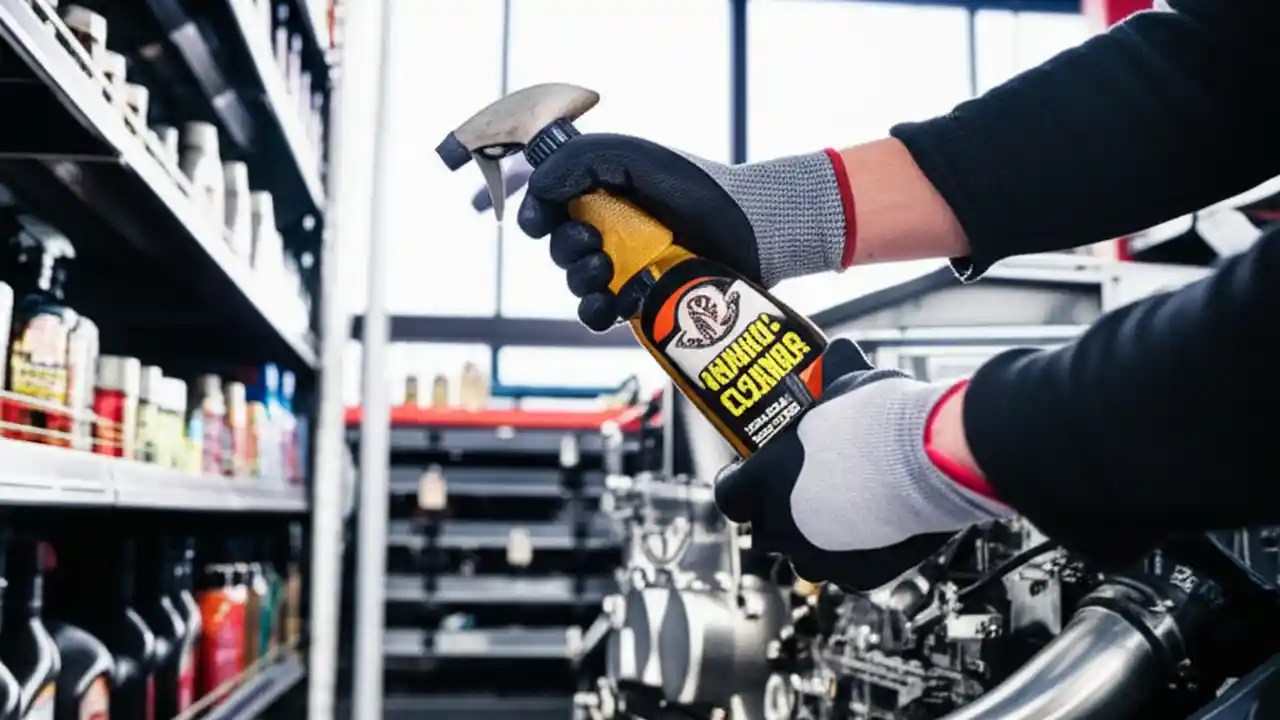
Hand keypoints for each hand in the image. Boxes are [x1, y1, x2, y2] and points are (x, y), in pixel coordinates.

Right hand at [517, 134, 851, 329]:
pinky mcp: (640, 300)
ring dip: (578, 277)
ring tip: (607, 268)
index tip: (538, 219)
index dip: (535, 214)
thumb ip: (575, 160)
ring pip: (575, 282)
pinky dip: (594, 311)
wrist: (746, 226)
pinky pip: (598, 315)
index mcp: (601, 193)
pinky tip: (608, 302)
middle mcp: (609, 229)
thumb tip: (535, 190)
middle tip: (591, 239)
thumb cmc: (693, 185)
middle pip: (557, 246)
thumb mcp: (629, 156)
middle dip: (564, 245)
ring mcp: (624, 267)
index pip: (548, 205)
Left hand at [714, 339, 1010, 590]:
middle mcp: (782, 527)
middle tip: (802, 486)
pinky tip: (875, 528)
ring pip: (804, 556)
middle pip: (764, 528)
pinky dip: (856, 553)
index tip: (750, 471)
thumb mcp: (849, 382)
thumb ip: (832, 373)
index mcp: (763, 483)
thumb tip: (837, 352)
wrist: (931, 461)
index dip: (739, 482)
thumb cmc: (881, 420)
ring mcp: (820, 557)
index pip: (729, 495)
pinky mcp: (859, 575)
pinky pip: (847, 568)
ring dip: (814, 536)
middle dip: (777, 510)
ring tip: (842, 509)